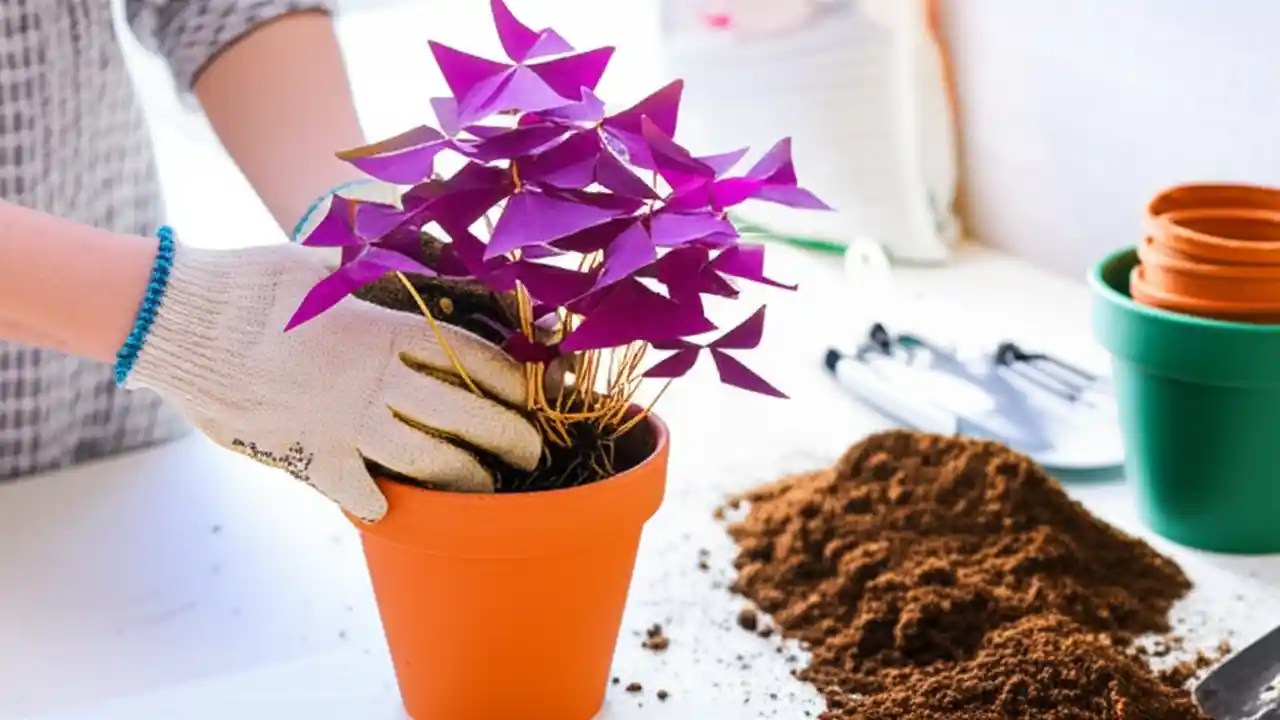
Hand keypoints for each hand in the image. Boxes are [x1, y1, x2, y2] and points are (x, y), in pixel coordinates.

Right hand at [124, 240, 541, 520]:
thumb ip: (375, 266)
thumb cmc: (250, 281)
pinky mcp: (308, 454)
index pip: (472, 358)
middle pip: (466, 415)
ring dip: (465, 479)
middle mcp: (376, 380)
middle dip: (510, 438)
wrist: (179, 319)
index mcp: (385, 331)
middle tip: (532, 454)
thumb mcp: (322, 262)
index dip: (513, 381)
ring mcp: (344, 422)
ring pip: (428, 461)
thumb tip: (416, 246)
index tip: (535, 395)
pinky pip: (357, 491)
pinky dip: (379, 504)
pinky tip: (392, 509)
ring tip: (486, 489)